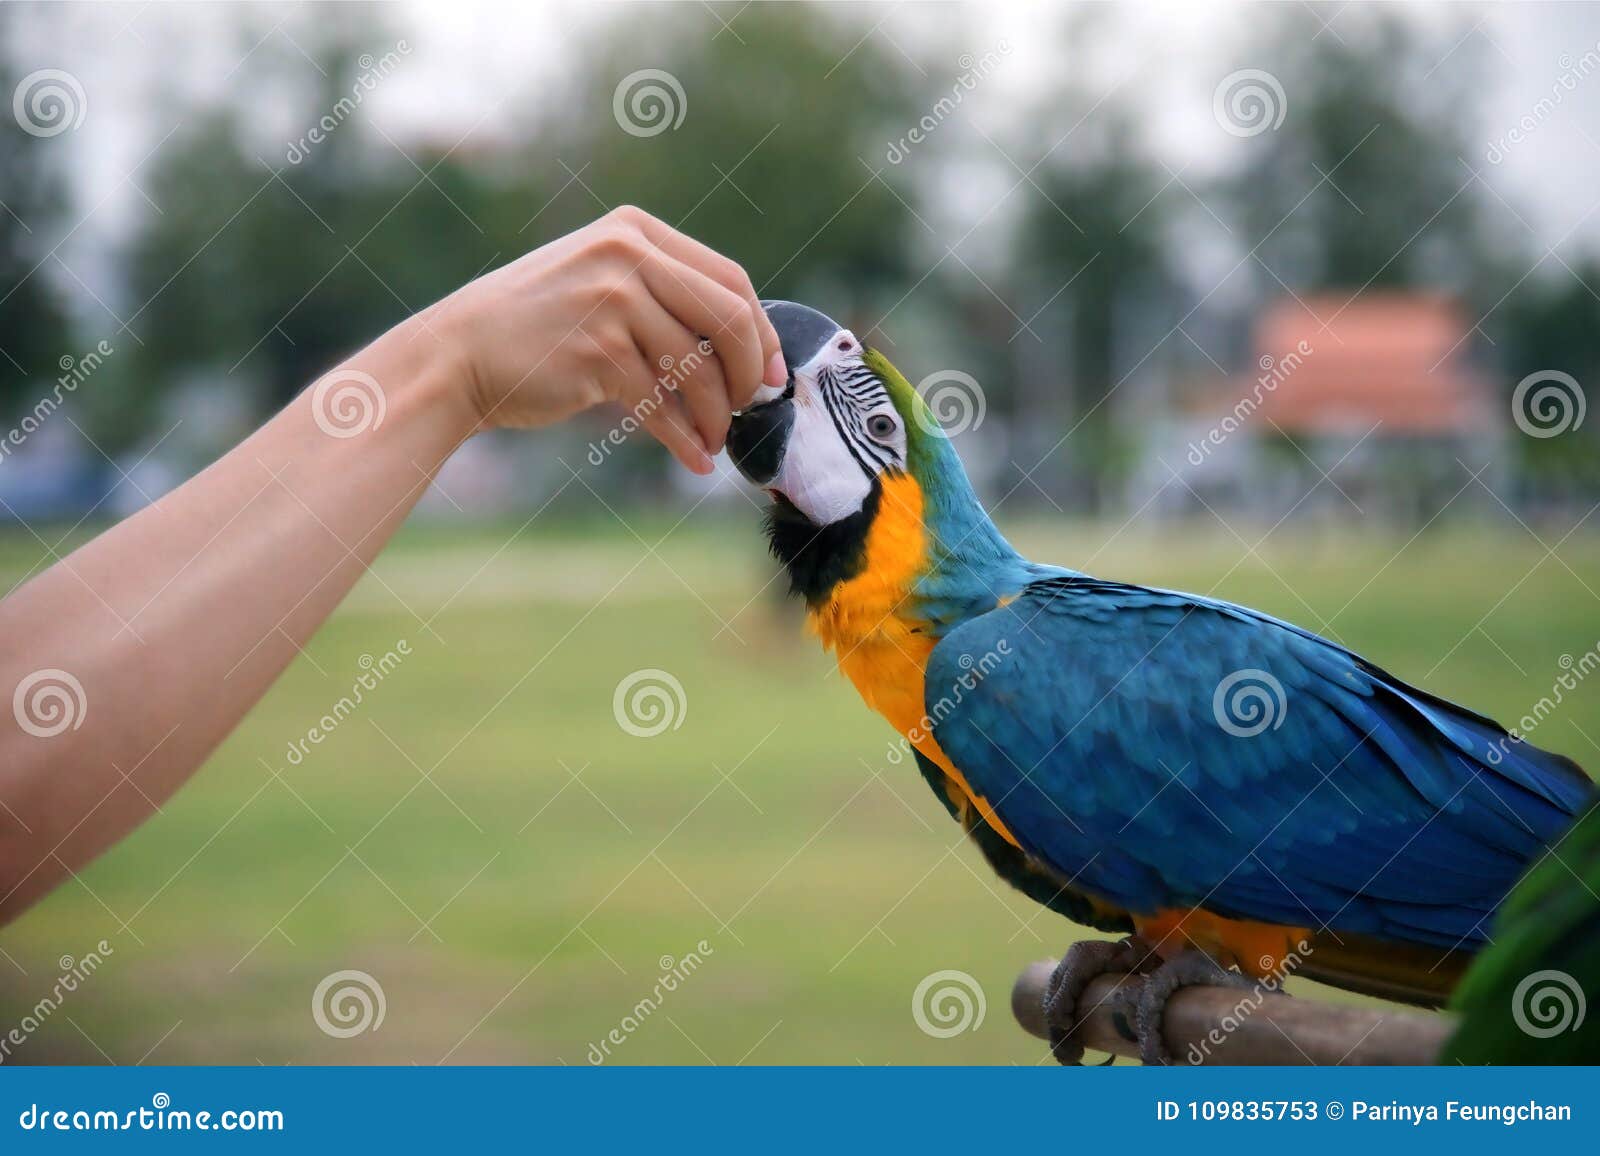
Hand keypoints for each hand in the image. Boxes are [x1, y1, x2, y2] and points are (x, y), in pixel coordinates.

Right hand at [432, 206, 786, 473]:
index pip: (731, 280)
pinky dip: (683, 439)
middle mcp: (628, 255)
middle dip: (749, 373)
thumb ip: (663, 295)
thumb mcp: (601, 283)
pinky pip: (662, 403)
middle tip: (749, 409)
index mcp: (636, 231)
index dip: (762, 333)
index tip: (771, 374)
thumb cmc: (538, 330)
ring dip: (714, 416)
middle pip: (729, 318)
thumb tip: (746, 348)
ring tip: (713, 441)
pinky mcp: (597, 349)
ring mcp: (612, 299)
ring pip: (697, 368)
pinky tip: (693, 460)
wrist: (457, 354)